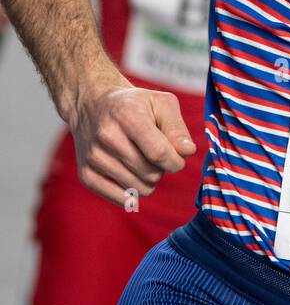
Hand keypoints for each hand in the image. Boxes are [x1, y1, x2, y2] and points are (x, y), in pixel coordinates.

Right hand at [71, 84, 196, 207]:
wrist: (92, 105)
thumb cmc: (134, 105)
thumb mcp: (161, 104)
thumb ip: (177, 128)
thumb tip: (187, 152)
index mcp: (128, 116)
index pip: (159, 153)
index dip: (176, 161)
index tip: (177, 157)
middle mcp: (107, 137)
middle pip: (151, 173)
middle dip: (162, 168)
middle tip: (154, 153)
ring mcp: (94, 157)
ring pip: (139, 189)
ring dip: (148, 179)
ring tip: (140, 160)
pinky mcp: (86, 175)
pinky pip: (123, 200)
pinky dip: (133, 191)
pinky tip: (130, 173)